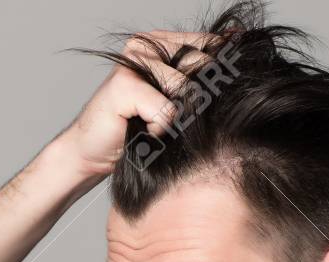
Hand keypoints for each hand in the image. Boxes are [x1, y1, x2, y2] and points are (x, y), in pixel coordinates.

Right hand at [55, 30, 224, 177]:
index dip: (221, 69)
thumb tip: (236, 57)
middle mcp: (146, 46)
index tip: (224, 87)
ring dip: (174, 120)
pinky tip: (143, 130)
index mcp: (160, 42)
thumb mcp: (173, 100)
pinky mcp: (124, 86)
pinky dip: (158, 130)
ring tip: (153, 125)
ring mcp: (133, 63)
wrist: (92, 152)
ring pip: (184, 90)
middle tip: (170, 119)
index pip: (208, 44)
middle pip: (201, 68)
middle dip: (195, 102)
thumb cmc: (134, 128)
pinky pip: (166, 111)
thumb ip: (198, 81)